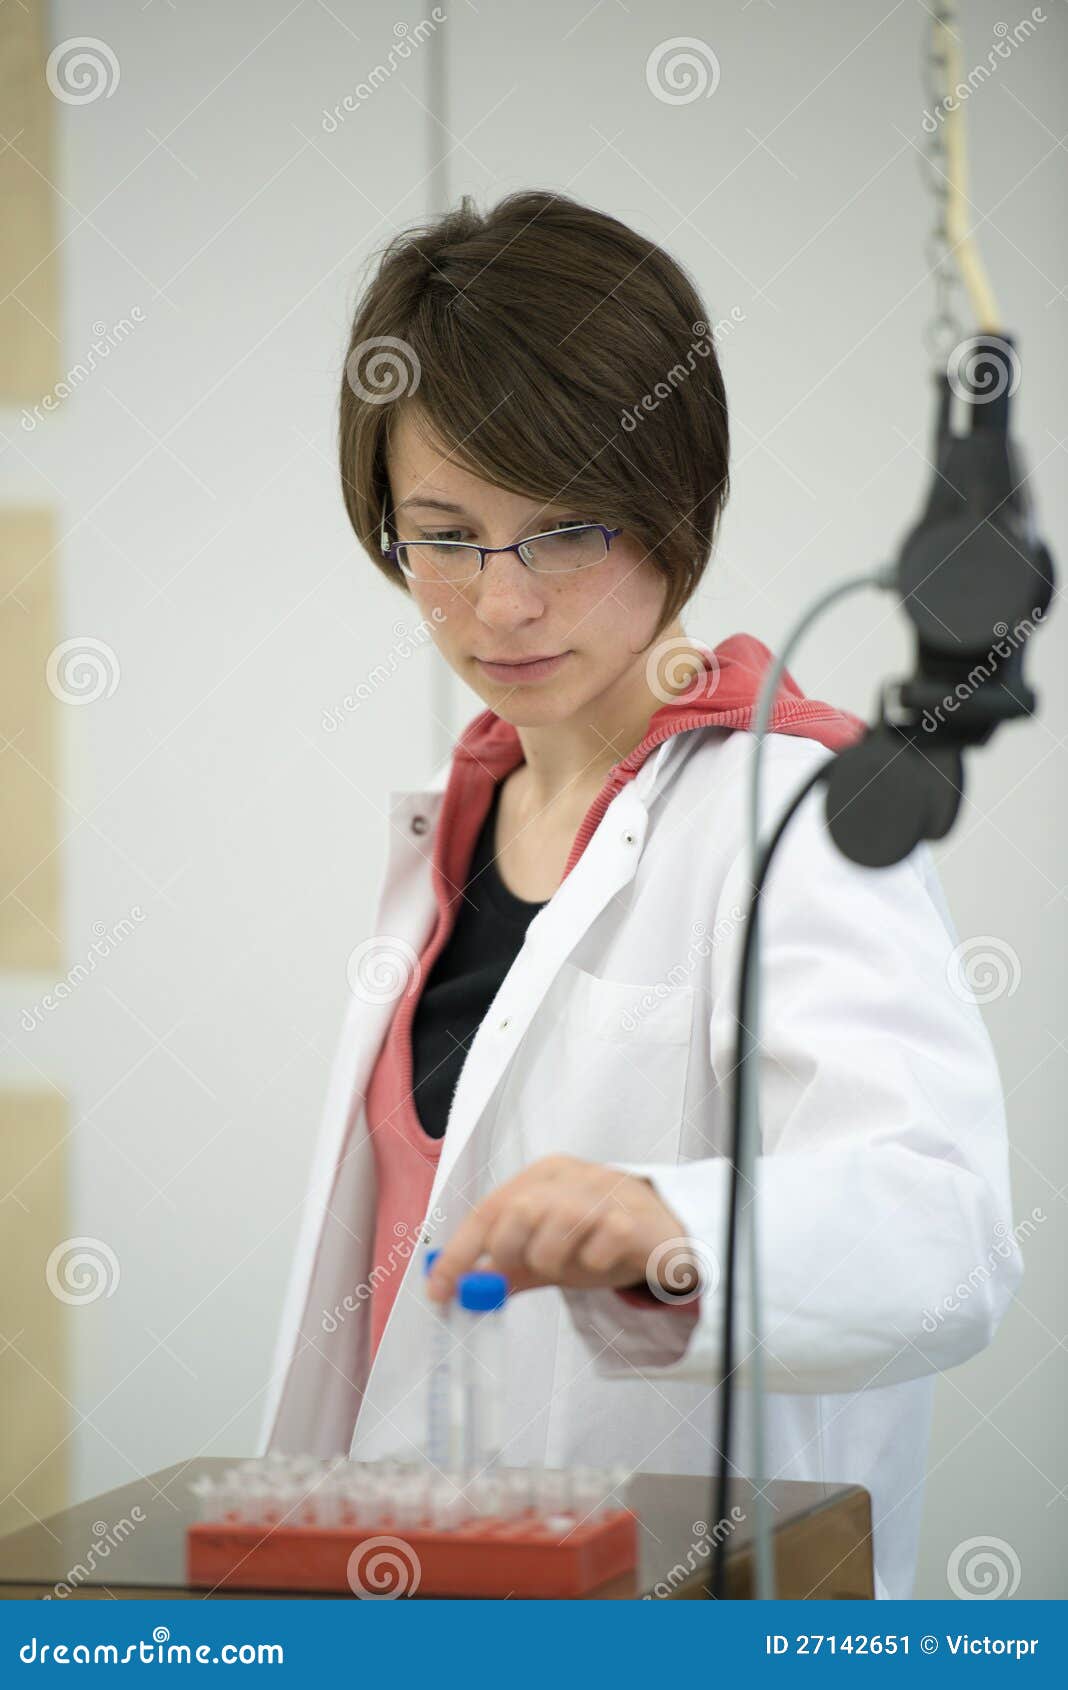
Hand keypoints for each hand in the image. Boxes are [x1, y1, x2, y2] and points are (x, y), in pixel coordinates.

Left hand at [426, 1154, 701, 1302]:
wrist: (666, 1236)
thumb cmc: (599, 1239)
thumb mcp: (548, 1252)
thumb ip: (507, 1266)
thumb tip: (457, 1290)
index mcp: (543, 1176)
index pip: (488, 1208)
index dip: (459, 1252)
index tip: (439, 1291)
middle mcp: (572, 1176)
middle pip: (520, 1209)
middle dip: (506, 1252)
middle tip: (514, 1275)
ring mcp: (605, 1193)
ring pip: (556, 1224)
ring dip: (552, 1259)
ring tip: (568, 1266)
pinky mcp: (633, 1219)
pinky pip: (598, 1247)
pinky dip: (592, 1264)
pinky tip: (603, 1262)